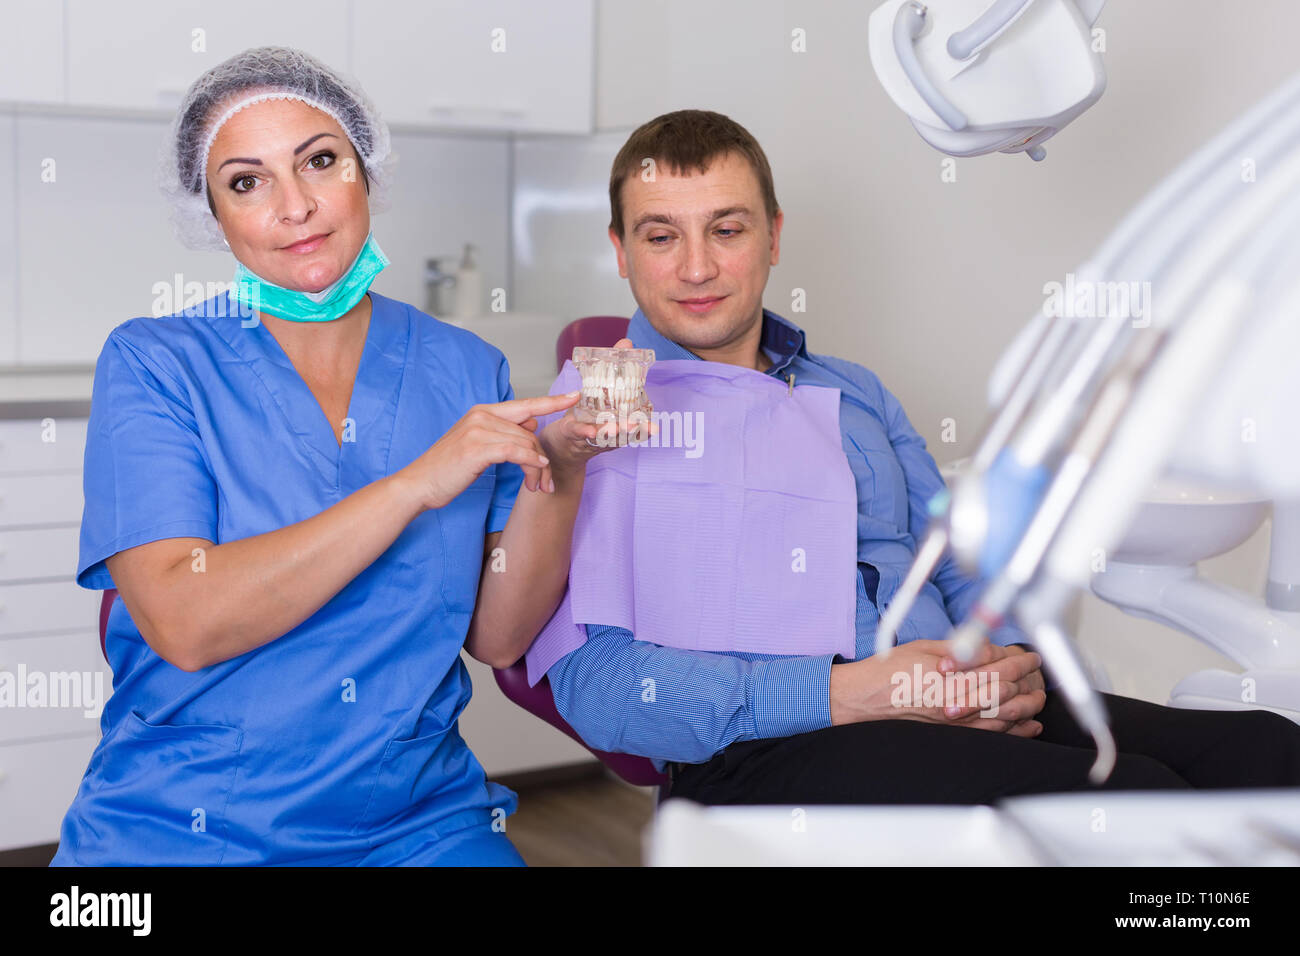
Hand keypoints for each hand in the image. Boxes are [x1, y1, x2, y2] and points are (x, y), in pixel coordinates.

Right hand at [401, 392, 580, 510]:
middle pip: (530, 433)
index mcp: (483, 411)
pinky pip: (516, 452)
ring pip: (526, 445)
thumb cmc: (448, 468)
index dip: (552, 401)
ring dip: (537, 469)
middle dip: (542, 460)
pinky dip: (530, 463)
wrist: (419, 484)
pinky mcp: (477, 448)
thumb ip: (504, 432)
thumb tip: (533, 422)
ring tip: (537, 487)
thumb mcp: (478, 445)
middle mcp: (481, 415)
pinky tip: (535, 473)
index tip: (575, 396)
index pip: (525, 404)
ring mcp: (478, 430)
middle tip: (546, 483)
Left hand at [537, 337, 657, 480]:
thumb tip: (627, 343)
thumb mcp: (602, 389)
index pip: (636, 427)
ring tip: (615, 428)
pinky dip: (585, 431)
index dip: (646, 429)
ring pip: (603, 435)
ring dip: (609, 432)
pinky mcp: (573, 433)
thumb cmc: (587, 413)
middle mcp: (609, 434)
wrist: (563, 435)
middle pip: (621, 434)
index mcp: (619, 424)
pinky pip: (580, 433)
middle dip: (630, 430)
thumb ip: (614, 366)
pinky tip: (590, 431)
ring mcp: (592, 435)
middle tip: (637, 426)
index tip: (654, 428)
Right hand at [830, 638, 1044, 736]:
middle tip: (1036, 669)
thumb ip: (959, 649)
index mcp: (950, 677)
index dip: (1018, 659)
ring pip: (1004, 716)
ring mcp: (955, 721)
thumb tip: (988, 648)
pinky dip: (1014, 731)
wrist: (864, 699)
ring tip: (1038, 695)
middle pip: (1005, 691)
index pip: (997, 667)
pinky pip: (991, 735)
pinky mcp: (951, 733)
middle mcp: (955, 701)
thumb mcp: (923, 647)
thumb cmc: (887, 671)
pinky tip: (1028, 725)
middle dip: (1026, 679)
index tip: (1028, 654)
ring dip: (1027, 706)